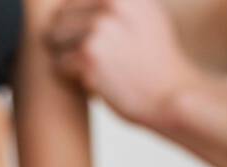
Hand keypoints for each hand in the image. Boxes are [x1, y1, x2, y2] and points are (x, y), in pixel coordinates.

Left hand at [47, 0, 201, 128]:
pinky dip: (71, 77)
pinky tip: (96, 81)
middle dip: (67, 39)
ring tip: (96, 69)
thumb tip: (81, 1)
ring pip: (55, 40)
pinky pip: (59, 64)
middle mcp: (110, 3)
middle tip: (94, 59)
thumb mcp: (147, 15)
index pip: (71, 1)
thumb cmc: (157, 62)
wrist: (171, 96)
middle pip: (59, 18)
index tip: (95, 42)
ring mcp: (99, 28)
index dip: (76, 22)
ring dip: (68, 58)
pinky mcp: (89, 55)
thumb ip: (118, 4)